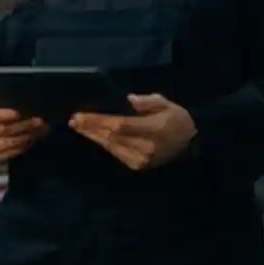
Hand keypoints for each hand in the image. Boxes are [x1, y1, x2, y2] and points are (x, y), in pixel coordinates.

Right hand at [0, 95, 48, 164]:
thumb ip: (1, 98)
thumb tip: (25, 98)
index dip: (4, 114)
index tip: (21, 111)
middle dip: (22, 125)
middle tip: (39, 120)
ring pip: (4, 144)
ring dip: (25, 137)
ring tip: (40, 129)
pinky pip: (6, 155)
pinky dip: (22, 147)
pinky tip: (32, 139)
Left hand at [69, 94, 196, 170]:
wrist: (190, 145)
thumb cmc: (177, 120)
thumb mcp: (167, 104)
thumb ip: (148, 101)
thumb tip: (130, 99)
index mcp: (153, 129)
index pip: (120, 125)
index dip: (98, 120)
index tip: (81, 115)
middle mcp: (145, 147)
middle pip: (111, 136)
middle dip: (90, 128)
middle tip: (73, 120)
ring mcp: (141, 159)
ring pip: (111, 146)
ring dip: (93, 136)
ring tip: (78, 126)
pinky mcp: (138, 165)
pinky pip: (116, 153)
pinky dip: (104, 143)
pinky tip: (93, 135)